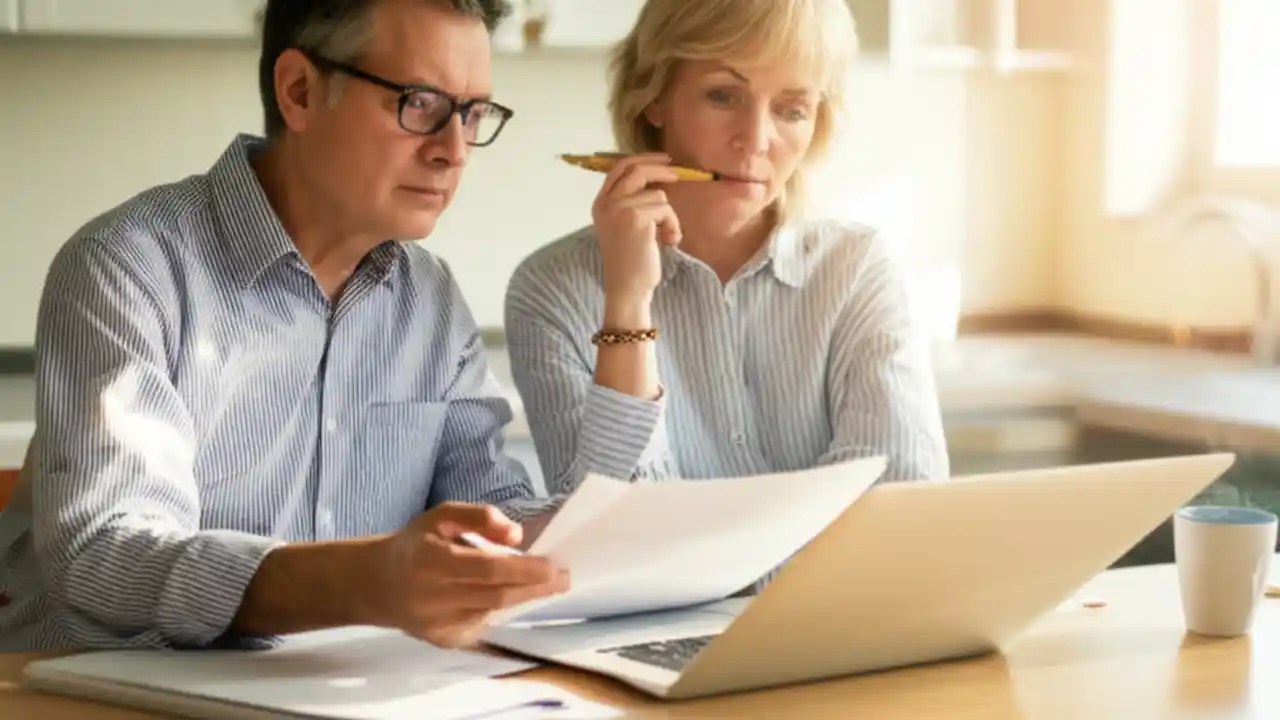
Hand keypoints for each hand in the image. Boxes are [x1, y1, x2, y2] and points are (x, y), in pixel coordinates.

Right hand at [367, 503, 568, 647]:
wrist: (376, 585)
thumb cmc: (415, 545)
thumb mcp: (440, 516)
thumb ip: (478, 517)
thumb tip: (516, 534)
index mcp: (432, 560)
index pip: (487, 569)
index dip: (523, 569)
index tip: (554, 565)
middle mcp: (435, 596)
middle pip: (497, 595)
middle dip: (535, 587)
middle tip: (564, 577)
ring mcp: (439, 624)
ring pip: (493, 612)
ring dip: (524, 597)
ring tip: (549, 584)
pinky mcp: (444, 640)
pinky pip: (483, 624)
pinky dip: (502, 610)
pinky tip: (513, 596)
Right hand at [591, 153, 683, 308]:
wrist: (628, 288)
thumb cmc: (632, 261)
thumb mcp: (624, 225)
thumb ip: (632, 201)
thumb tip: (659, 176)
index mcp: (600, 204)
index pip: (619, 168)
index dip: (643, 159)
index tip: (663, 160)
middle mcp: (607, 203)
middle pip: (637, 170)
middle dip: (661, 169)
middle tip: (678, 174)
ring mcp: (620, 209)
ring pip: (658, 195)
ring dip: (669, 216)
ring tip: (665, 237)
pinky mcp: (636, 217)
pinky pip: (666, 210)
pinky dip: (672, 225)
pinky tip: (667, 242)